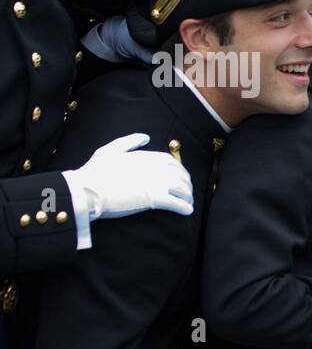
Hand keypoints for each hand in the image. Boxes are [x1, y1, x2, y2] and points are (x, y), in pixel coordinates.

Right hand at [62, 132, 193, 221]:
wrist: (86, 190)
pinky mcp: (155, 199)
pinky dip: (185, 207)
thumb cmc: (94, 172)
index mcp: (146, 157)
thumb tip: (145, 137)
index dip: (179, 171)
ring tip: (188, 203)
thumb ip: (129, 142)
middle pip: (181, 175)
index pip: (172, 162)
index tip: (180, 178)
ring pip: (183, 189)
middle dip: (187, 184)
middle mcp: (155, 168)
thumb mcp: (110, 150)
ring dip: (188, 196)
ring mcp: (157, 183)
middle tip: (187, 192)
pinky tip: (187, 211)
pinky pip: (178, 203)